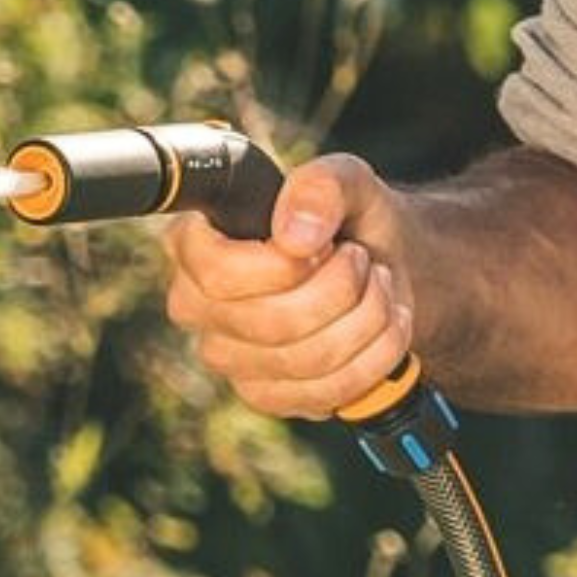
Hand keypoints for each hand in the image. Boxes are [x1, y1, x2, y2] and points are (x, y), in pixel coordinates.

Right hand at [163, 153, 413, 419]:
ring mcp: (226, 357)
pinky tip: (383, 326)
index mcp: (193, 246)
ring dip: (366, 319)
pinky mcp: (263, 394)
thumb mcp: (349, 182)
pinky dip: (374, 357)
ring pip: (304, 359)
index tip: (326, 246)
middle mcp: (195, 306)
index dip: (284, 266)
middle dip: (341, 289)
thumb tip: (295, 234)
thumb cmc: (349, 222)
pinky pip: (324, 391)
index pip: (217, 273)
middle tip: (363, 261)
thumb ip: (321, 186)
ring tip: (379, 288)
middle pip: (270, 322)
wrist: (382, 269)